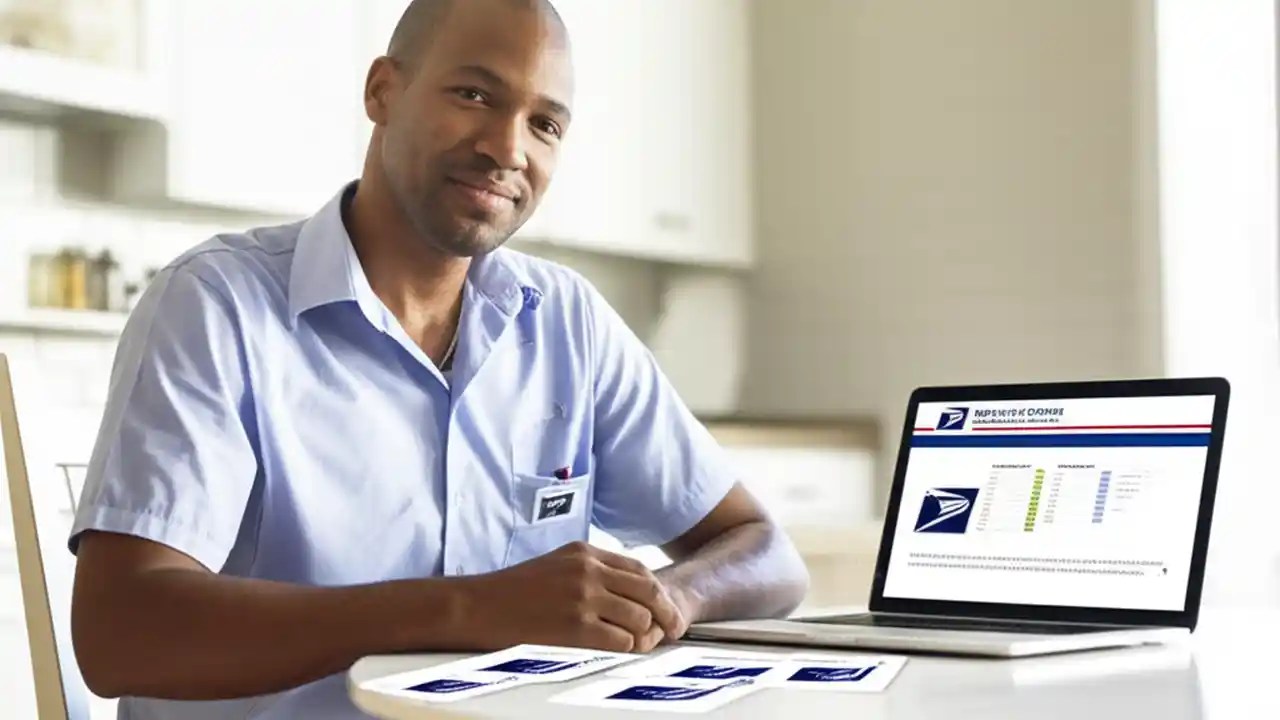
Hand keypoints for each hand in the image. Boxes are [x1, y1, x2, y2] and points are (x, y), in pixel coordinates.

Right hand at [459, 542, 686, 652]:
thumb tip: (627, 592)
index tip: (665, 609)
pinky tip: (618, 651)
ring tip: (638, 645)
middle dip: (666, 613)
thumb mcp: (557, 564)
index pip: (639, 570)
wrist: (478, 606)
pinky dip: (625, 648)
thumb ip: (591, 571)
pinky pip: (621, 641)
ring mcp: (583, 598)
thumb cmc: (514, 591)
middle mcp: (589, 571)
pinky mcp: (576, 627)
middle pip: (649, 591)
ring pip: (639, 618)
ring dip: (643, 635)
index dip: (658, 592)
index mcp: (585, 553)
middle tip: (673, 630)